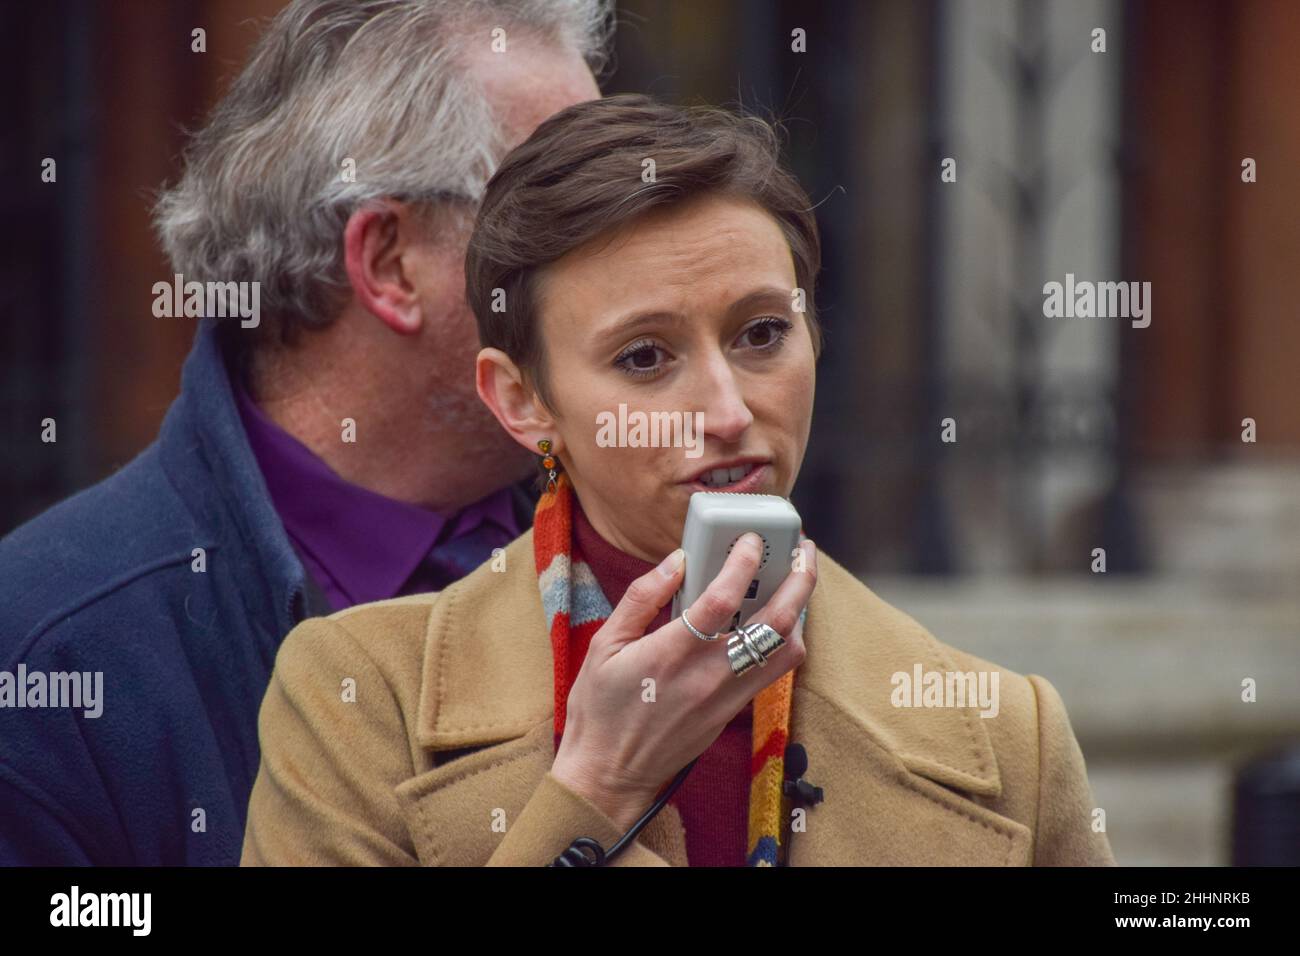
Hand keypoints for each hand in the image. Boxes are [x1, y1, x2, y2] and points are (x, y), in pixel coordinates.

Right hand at [550, 532, 816, 829]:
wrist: (609, 774)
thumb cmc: (600, 708)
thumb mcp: (605, 645)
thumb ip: (642, 598)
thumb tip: (677, 560)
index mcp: (669, 654)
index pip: (720, 600)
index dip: (742, 564)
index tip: (752, 541)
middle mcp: (707, 676)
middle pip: (774, 625)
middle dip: (798, 580)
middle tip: (804, 550)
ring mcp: (725, 698)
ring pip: (786, 652)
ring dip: (801, 611)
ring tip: (799, 579)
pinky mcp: (732, 712)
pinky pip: (774, 672)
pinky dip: (786, 640)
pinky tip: (779, 618)